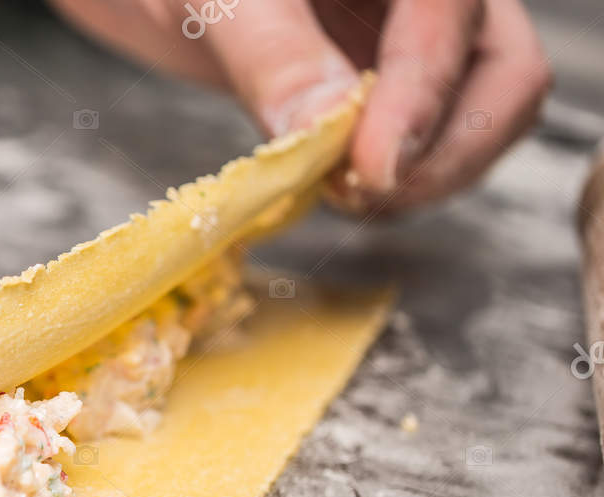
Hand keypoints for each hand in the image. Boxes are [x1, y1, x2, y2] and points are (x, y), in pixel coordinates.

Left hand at [52, 0, 551, 211]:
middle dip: (443, 151)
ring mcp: (427, 38)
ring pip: (481, 117)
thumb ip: (273, 55)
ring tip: (338, 193)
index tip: (369, 169)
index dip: (421, 100)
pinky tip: (336, 187)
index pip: (452, 19)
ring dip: (423, 177)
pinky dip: (396, 178)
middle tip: (359, 196)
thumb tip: (325, 133)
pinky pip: (432, 140)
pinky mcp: (399, 84)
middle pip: (504, 76)